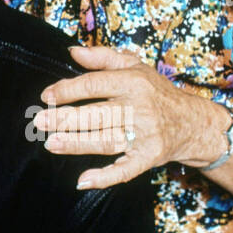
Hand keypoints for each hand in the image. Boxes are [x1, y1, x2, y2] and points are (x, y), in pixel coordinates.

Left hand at [35, 44, 224, 188]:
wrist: (193, 123)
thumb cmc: (156, 92)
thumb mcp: (134, 66)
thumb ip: (103, 57)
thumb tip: (73, 51)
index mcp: (133, 82)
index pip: (95, 84)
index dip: (68, 90)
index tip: (46, 96)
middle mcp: (139, 108)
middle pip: (98, 115)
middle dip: (67, 119)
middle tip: (40, 122)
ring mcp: (145, 135)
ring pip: (106, 141)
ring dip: (77, 144)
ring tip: (51, 144)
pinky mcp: (149, 158)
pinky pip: (125, 170)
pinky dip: (105, 177)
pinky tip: (83, 181)